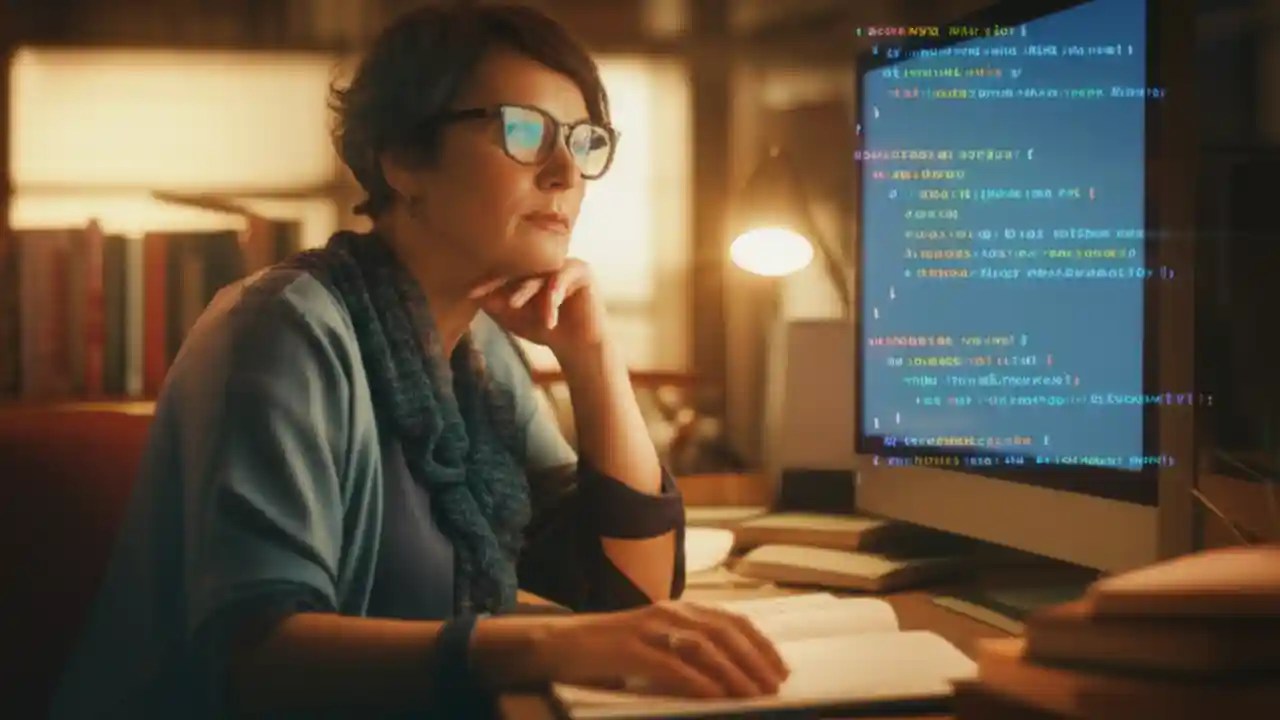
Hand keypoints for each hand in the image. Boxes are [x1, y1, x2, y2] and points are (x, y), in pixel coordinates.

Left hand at [468, 259, 607, 353]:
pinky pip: (563, 279)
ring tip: (514, 306)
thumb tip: (477, 296)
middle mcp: (545, 262)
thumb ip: (497, 307)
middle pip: (521, 267)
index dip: (488, 282)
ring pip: (541, 273)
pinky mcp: (582, 272)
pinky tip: (548, 320)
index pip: (505, 271)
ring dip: (526, 290)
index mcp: (529, 269)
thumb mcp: (514, 319)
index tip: (471, 293)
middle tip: (489, 296)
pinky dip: (552, 300)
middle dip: (504, 282)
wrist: (577, 347)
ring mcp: (564, 264)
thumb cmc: (544, 330)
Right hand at [538, 600, 790, 698]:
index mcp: (679, 609)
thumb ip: (687, 654)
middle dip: (755, 659)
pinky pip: (670, 665)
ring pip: (703, 647)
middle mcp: (668, 612)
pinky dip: (697, 681)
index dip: (760, 644)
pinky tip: (715, 696)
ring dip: (733, 672)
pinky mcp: (628, 649)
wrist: (558, 643)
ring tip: (754, 694)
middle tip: (775, 685)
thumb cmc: (609, 650)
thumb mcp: (655, 645)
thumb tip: (728, 679)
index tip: (781, 669)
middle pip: (724, 632)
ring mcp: (648, 628)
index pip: (731, 621)